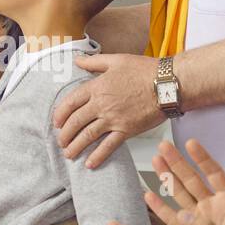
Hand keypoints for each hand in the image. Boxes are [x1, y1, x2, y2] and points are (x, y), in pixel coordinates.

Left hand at [51, 54, 163, 168]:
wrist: (168, 84)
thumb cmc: (145, 70)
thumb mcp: (116, 60)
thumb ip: (94, 62)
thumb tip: (78, 60)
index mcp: (97, 87)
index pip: (70, 102)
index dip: (60, 114)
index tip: (57, 122)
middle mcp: (102, 104)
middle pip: (76, 122)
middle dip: (65, 134)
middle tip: (61, 141)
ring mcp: (113, 119)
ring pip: (87, 136)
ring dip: (75, 147)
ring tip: (69, 154)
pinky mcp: (126, 130)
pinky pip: (108, 146)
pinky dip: (97, 156)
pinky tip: (89, 164)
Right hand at [146, 138, 224, 224]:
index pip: (212, 173)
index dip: (201, 158)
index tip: (190, 143)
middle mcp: (211, 206)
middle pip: (190, 179)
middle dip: (177, 163)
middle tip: (162, 146)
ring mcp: (198, 220)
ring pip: (178, 193)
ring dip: (166, 178)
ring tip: (154, 161)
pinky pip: (171, 217)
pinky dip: (160, 206)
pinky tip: (148, 194)